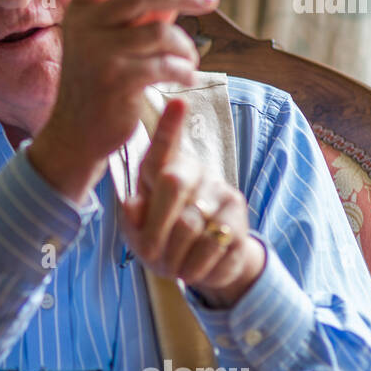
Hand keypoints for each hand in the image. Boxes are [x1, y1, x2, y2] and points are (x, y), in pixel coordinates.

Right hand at [27, 0, 219, 204]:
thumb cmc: (98, 84)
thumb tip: (173, 2)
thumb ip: (139, 20)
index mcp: (82, 12)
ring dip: (185, 48)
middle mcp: (85, 27)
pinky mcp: (117, 80)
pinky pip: (166, 64)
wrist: (76, 134)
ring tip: (188, 62)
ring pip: (163, 34)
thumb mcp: (111, 46)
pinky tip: (182, 78)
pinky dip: (182, 71)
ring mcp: (99, 54)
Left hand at [117, 98, 264, 307]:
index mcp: (162, 171)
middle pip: (173, 183)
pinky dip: (198, 266)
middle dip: (156, 227)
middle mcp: (195, 173)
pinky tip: (194, 268)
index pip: (164, 148)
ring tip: (173, 267)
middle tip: (152, 255)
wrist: (199, 266)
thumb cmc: (159, 240)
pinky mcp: (239, 218)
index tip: (177, 102)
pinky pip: (215, 245)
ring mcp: (220, 192)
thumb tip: (131, 204)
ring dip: (176, 255)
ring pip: (192, 223)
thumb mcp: (136, 232)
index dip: (169, 127)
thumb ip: (131, 218)